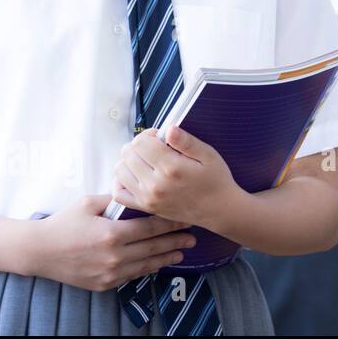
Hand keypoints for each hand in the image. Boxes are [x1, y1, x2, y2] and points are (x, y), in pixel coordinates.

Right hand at [31, 194, 195, 291]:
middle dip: (176, 241)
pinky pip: (132, 276)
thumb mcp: (88, 203)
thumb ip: (115, 198)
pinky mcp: (104, 284)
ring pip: (146, 265)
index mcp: (112, 233)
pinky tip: (158, 264)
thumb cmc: (64, 223)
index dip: (172, 222)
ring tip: (182, 252)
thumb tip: (137, 189)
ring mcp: (109, 273)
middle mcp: (113, 256)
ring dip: (166, 258)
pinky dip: (147, 269)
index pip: (151, 227)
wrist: (39, 251)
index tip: (187, 218)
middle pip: (154, 247)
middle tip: (194, 237)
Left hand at [112, 127, 240, 228]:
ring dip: (129, 160)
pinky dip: (121, 181)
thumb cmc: (216, 180)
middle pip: (128, 154)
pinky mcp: (145, 207)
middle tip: (154, 147)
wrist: (219, 209)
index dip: (149, 134)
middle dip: (139, 145)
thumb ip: (187, 142)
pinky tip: (134, 175)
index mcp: (171, 168)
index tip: (160, 137)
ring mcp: (147, 197)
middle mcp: (155, 184)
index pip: (141, 142)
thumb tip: (169, 128)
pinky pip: (118, 192)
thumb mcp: (209, 155)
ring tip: (146, 160)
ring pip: (120, 170)